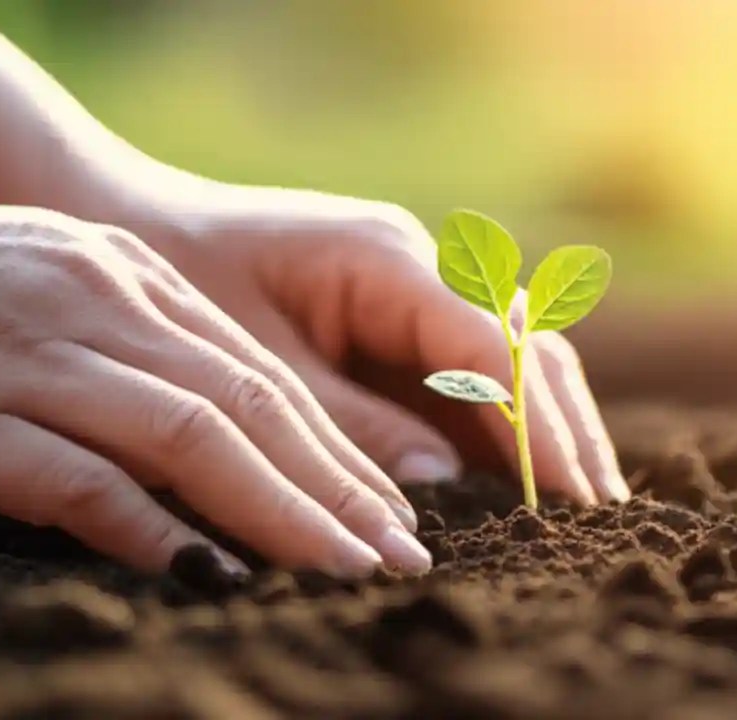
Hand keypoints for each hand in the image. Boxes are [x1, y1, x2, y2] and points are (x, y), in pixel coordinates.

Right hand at [0, 192, 431, 576]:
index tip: (390, 509)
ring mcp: (26, 354)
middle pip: (248, 403)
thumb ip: (130, 347)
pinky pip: (76, 478)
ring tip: (345, 571)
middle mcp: (92, 302)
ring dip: (280, 511)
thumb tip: (218, 438)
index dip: (336, 448)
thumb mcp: (43, 290)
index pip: (259, 371)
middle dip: (338, 486)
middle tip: (403, 554)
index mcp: (124, 273)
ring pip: (188, 436)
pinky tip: (209, 574)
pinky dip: (150, 528)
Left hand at [122, 181, 629, 503]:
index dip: (535, 425)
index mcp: (385, 260)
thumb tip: (441, 483)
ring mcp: (416, 291)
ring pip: (512, 357)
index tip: (569, 495)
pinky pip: (471, 373)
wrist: (136, 224)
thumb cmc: (181, 282)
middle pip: (524, 346)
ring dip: (548, 425)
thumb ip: (347, 425)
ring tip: (586, 503)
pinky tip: (526, 476)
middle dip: (562, 428)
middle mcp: (418, 267)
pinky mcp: (401, 321)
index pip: (489, 347)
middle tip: (600, 511)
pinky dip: (503, 423)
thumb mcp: (253, 366)